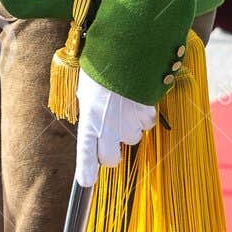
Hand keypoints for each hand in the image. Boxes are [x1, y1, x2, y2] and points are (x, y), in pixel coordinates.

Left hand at [74, 69, 156, 187]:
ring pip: (132, 138)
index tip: (87, 182)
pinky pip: (146, 123)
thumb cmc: (101, 67)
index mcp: (88, 118)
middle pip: (111, 158)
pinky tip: (137, 100)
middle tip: (110, 141)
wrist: (124, 49)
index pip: (85, 154)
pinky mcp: (145, 113)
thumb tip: (93, 121)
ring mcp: (127, 122)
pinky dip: (143, 115)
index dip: (86, 171)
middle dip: (111, 154)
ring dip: (128, 128)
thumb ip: (90, 110)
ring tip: (124, 107)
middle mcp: (107, 126)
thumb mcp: (87, 89)